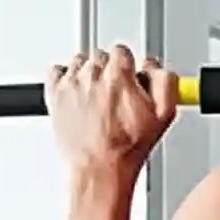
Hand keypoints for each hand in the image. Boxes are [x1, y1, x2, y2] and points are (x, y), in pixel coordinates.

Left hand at [45, 45, 177, 174]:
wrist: (100, 167)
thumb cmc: (127, 147)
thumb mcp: (163, 114)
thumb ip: (164, 82)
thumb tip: (157, 68)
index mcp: (118, 75)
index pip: (122, 52)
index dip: (128, 67)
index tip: (129, 79)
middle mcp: (92, 74)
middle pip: (100, 56)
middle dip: (108, 72)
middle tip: (114, 94)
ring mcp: (71, 83)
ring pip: (79, 63)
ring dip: (88, 75)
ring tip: (96, 97)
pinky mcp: (54, 94)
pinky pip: (56, 72)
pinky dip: (65, 78)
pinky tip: (77, 93)